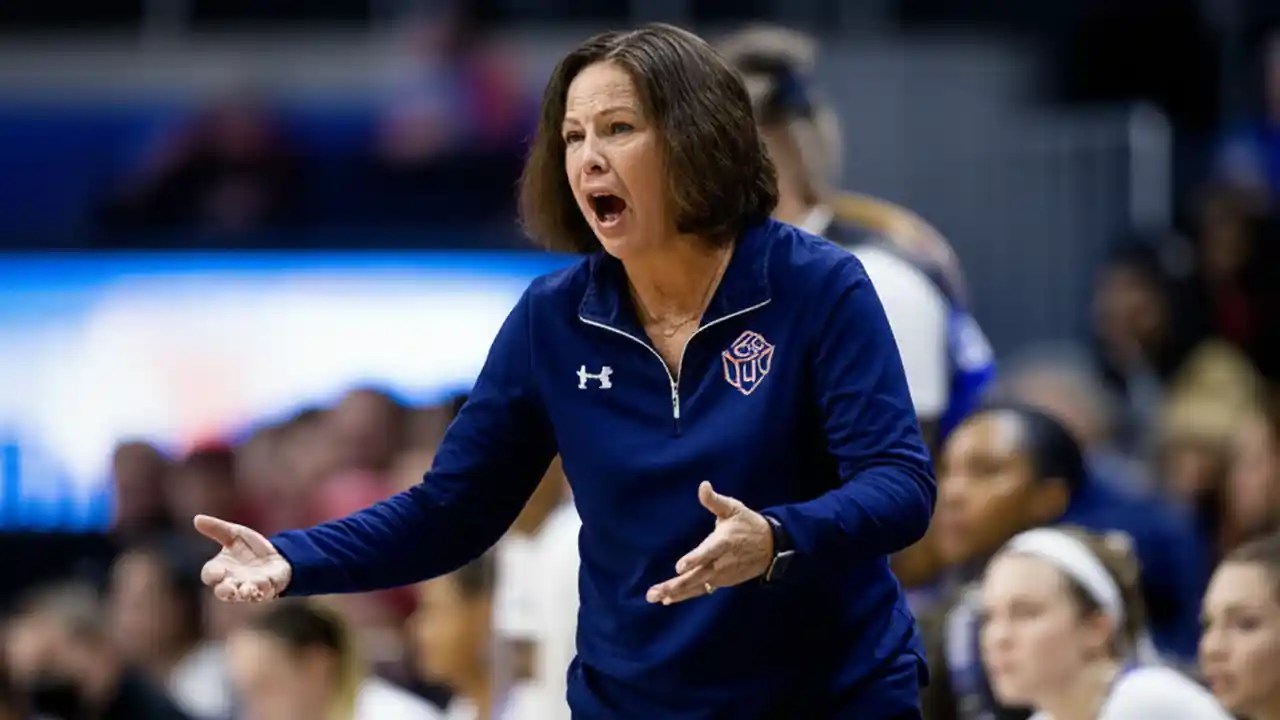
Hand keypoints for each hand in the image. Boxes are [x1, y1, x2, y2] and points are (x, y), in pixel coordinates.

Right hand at [194, 515, 291, 602]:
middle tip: (230, 589)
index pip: (209, 575)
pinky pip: (263, 593)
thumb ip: (217, 529)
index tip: (218, 572)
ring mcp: (249, 587)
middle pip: (222, 592)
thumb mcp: (235, 534)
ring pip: (242, 595)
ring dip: (245, 593)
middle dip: (225, 592)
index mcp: (221, 568)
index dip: (212, 574)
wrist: (277, 555)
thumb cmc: (249, 547)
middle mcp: (232, 581)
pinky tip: (265, 584)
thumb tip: (197, 518)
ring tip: (247, 590)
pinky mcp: (266, 589)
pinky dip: (263, 590)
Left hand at [646, 481, 772, 604]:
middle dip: (675, 585)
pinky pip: (701, 590)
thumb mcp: (733, 508)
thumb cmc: (748, 524)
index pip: (708, 552)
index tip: (679, 567)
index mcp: (724, 542)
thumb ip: (714, 500)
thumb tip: (703, 485)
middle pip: (697, 575)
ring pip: (696, 586)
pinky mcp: (721, 582)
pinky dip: (685, 595)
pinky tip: (668, 600)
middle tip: (653, 592)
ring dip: (675, 593)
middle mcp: (721, 562)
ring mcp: (721, 575)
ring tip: (655, 597)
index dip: (694, 559)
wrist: (771, 547)